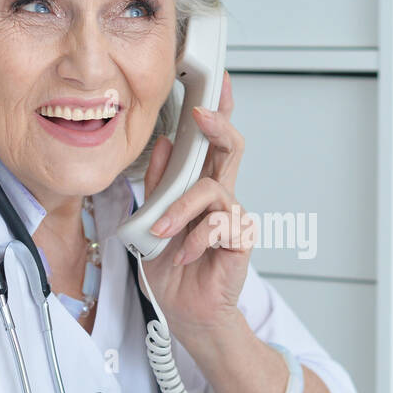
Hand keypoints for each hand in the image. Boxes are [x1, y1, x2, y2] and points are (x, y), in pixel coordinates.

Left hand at [139, 70, 252, 348]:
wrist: (187, 312)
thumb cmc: (173, 269)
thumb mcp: (153, 221)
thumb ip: (158, 185)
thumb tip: (162, 144)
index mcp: (200, 188)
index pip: (213, 142)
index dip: (219, 110)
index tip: (217, 80)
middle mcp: (220, 198)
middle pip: (231, 149)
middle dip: (218, 125)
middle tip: (202, 115)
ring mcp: (232, 218)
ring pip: (211, 189)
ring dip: (180, 210)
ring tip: (162, 232)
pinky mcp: (239, 240)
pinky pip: (217, 225)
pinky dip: (193, 239)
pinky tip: (182, 255)